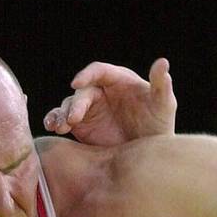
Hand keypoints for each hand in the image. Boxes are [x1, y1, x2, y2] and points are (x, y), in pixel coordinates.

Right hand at [43, 58, 175, 145]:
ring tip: (58, 127)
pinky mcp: (82, 125)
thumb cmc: (160, 125)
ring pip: (69, 105)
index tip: (76, 83)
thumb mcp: (164, 106)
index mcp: (118, 80)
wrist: (149, 154)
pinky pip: (64, 120)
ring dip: (61, 114)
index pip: (99, 71)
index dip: (87, 75)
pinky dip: (55, 121)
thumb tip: (163, 62)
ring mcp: (90, 109)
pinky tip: (52, 127)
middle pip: (82, 92)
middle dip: (75, 104)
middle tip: (72, 120)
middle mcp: (101, 91)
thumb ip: (161, 85)